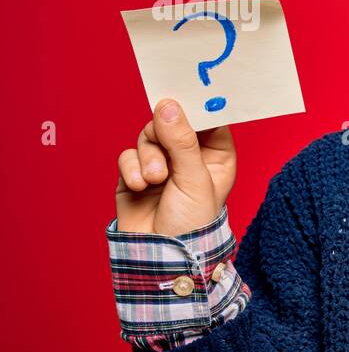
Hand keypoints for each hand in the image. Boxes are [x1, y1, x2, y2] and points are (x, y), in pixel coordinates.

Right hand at [115, 98, 235, 236]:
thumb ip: (182, 141)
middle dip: (164, 136)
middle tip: (165, 148)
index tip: (182, 95)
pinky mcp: (136, 173)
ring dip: (149, 157)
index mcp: (216, 155)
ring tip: (155, 180)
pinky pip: (129, 154)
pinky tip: (141, 186)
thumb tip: (168, 105)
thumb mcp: (194, 179)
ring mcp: (162, 164)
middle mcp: (190, 156)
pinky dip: (132, 168)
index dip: (197, 106)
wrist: (159, 256)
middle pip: (172, 121)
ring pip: (148, 136)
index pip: (209, 119)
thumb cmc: (191, 223)